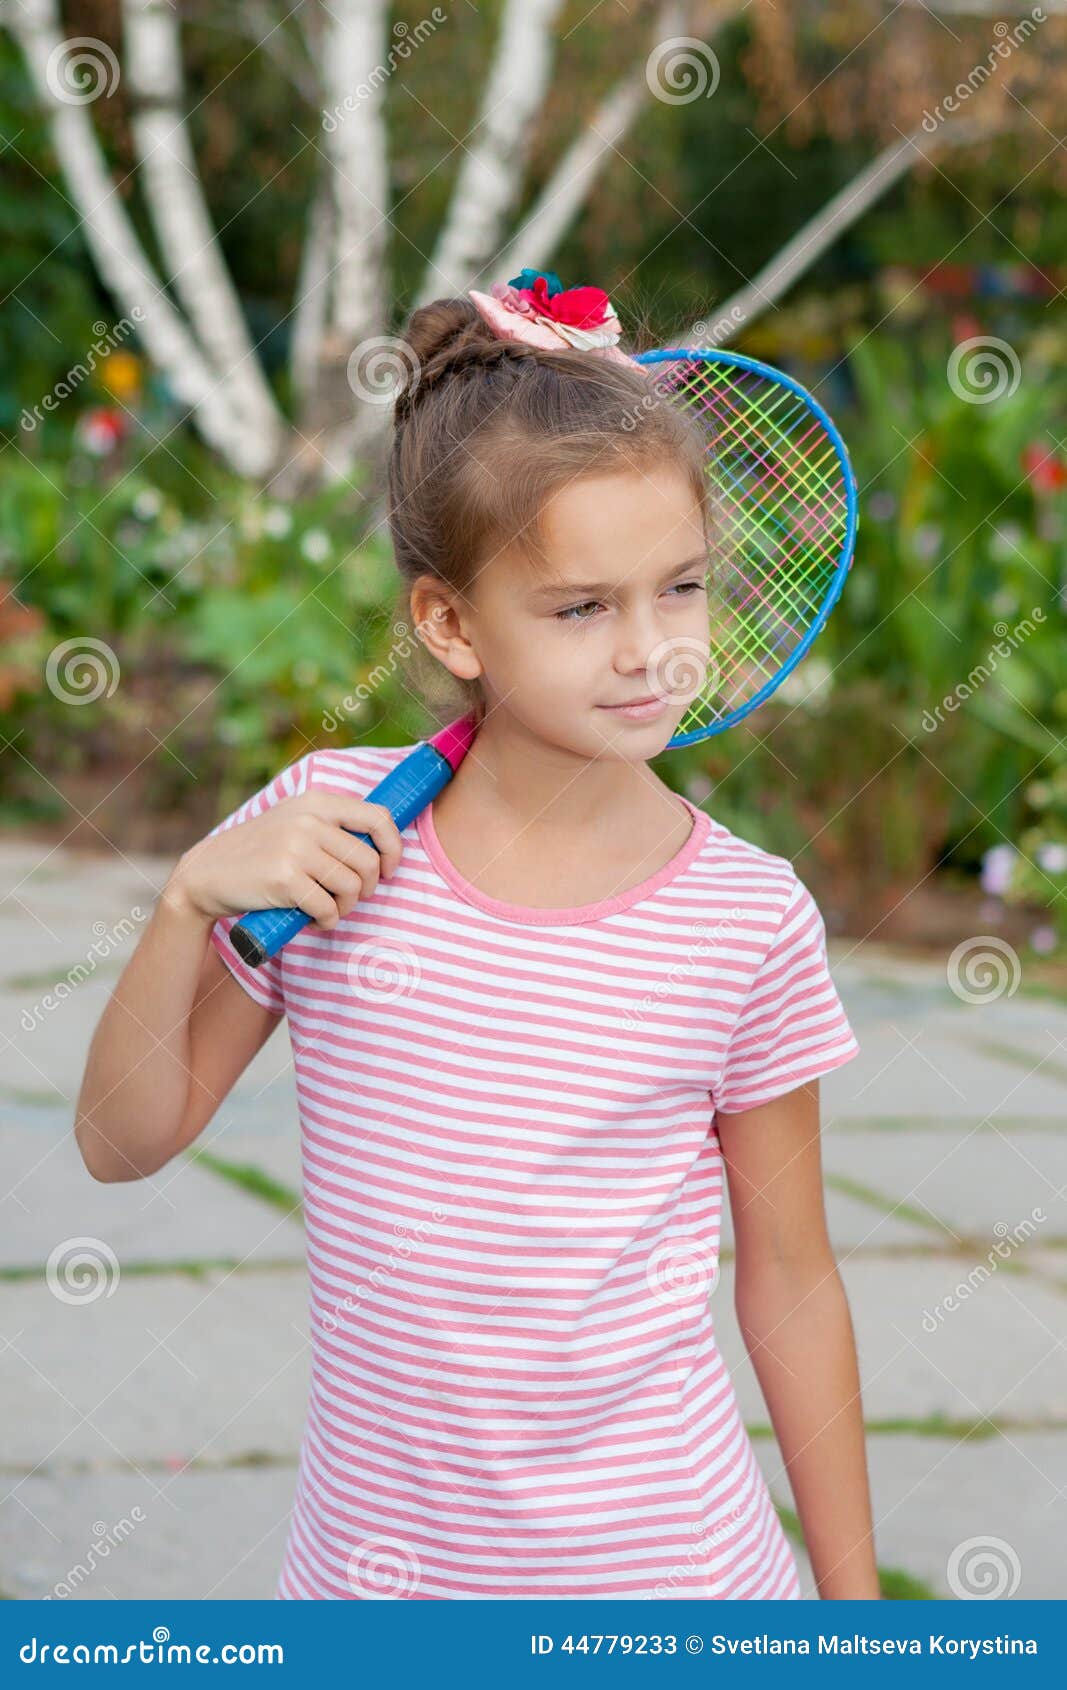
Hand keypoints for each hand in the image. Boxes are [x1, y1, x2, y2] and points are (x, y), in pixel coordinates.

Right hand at [163, 791, 404, 931]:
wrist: (207, 873)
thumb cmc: (260, 853)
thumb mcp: (294, 821)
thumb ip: (332, 825)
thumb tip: (383, 844)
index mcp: (316, 802)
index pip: (378, 817)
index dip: (393, 848)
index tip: (388, 869)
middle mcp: (308, 820)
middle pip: (367, 861)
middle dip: (366, 888)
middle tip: (348, 898)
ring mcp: (295, 848)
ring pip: (351, 887)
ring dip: (346, 908)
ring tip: (328, 909)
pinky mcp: (284, 879)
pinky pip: (328, 908)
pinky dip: (327, 921)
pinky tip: (314, 919)